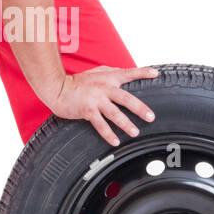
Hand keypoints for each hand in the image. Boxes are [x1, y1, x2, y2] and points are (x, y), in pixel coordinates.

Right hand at [45, 65, 160, 147]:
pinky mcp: (87, 110)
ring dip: (126, 124)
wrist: (57, 88)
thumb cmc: (77, 82)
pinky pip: (100, 124)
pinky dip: (108, 134)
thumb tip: (125, 72)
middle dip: (140, 108)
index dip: (142, 73)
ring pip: (114, 113)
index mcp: (108, 77)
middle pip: (126, 98)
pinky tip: (116, 141)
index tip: (155, 74)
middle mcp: (104, 87)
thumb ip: (110, 72)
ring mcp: (96, 100)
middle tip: (151, 117)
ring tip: (135, 132)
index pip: (128, 73)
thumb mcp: (96, 72)